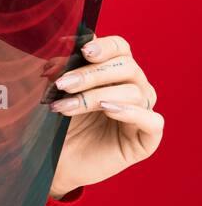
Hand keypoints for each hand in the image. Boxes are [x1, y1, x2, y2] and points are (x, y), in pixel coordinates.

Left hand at [47, 32, 162, 197]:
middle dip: (90, 74)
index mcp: (114, 72)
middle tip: (62, 85)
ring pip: (133, 92)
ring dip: (95, 96)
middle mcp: (134, 88)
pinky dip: (130, 112)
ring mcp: (142, 112)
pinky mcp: (147, 139)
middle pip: (126, 67)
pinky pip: (152, 120)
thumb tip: (65, 44)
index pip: (120, 48)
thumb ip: (64, 68)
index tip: (82, 51)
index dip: (104, 46)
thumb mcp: (57, 92)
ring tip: (65, 107)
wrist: (53, 161)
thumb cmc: (57, 124)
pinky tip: (107, 111)